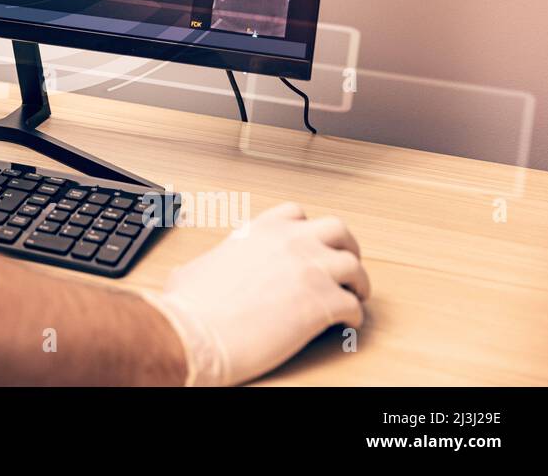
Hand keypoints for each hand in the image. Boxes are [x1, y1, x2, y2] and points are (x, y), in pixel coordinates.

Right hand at [142, 202, 369, 385]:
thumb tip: (190, 274)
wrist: (197, 333)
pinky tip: (345, 324)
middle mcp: (288, 242)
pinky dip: (354, 316)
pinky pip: (354, 306)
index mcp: (258, 231)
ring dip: (357, 282)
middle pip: (337, 230)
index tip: (311, 245)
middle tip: (344, 268)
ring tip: (353, 296)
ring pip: (354, 266)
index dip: (309, 230)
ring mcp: (309, 269)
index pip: (296, 214)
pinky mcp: (322, 303)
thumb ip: (207, 264)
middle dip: (346, 247)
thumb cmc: (190, 307)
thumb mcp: (194, 269)